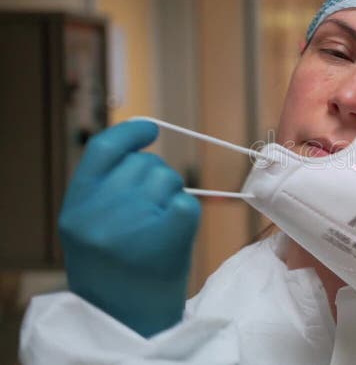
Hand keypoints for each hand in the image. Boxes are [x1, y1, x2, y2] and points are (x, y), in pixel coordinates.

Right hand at [58, 120, 200, 336]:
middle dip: (154, 178)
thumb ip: (104, 186)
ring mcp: (137, 223)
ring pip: (168, 179)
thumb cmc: (111, 269)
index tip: (150, 129)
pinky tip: (173, 235)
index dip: (130, 133)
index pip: (105, 149)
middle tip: (149, 211)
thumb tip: (139, 141)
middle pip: (143, 164)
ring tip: (156, 227)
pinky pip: (187, 202)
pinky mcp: (171, 234)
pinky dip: (185, 214)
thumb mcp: (87, 226)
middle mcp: (102, 213)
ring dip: (170, 195)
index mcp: (76, 208)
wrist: (128, 318)